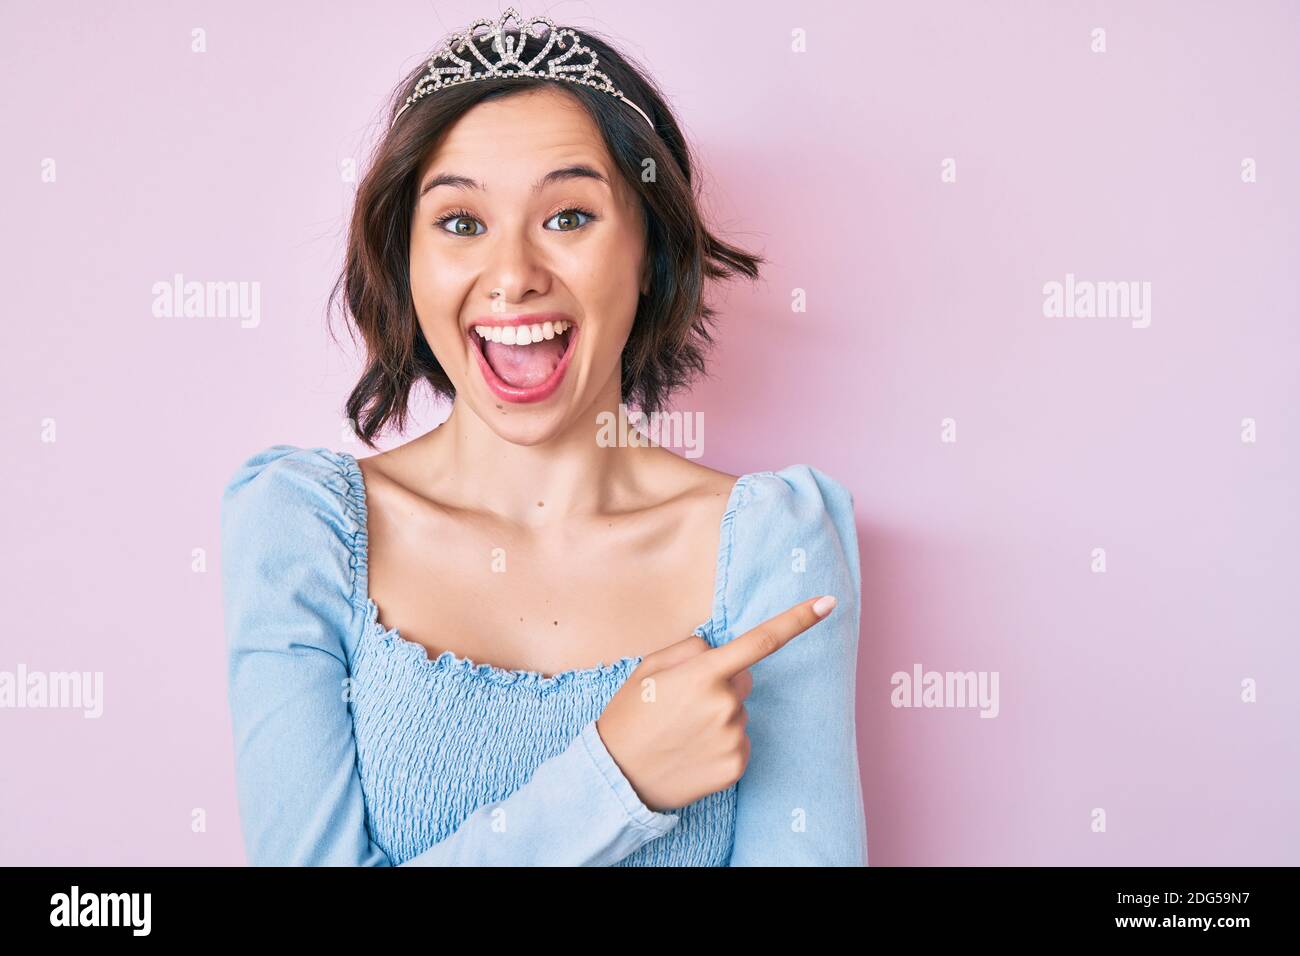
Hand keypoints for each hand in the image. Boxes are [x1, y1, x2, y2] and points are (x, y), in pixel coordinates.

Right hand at [594, 594, 837, 811]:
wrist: (616, 777)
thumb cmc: (630, 716)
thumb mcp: (648, 668)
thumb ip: (689, 648)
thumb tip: (718, 648)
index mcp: (703, 673)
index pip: (761, 641)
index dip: (798, 620)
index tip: (828, 603)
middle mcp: (725, 704)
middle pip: (743, 680)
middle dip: (721, 685)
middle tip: (682, 705)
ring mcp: (733, 737)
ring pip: (740, 713)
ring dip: (719, 717)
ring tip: (682, 732)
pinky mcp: (737, 766)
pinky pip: (741, 742)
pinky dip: (722, 744)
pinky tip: (692, 752)